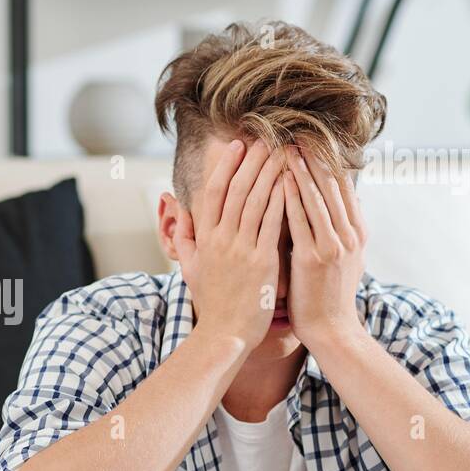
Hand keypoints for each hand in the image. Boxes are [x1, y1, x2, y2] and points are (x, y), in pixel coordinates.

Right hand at [174, 139, 285, 351]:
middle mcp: (222, 239)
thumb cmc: (212, 302)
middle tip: (267, 137)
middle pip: (237, 189)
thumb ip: (184, 237)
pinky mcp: (262, 261)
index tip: (238, 145)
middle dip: (253, 160)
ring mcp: (241, 249)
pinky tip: (292, 181)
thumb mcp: (190, 267)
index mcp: (206, 238)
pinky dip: (282, 199)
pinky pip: (273, 222)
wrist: (225, 334)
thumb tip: (177, 209)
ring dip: (270, 172)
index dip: (226, 166)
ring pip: (256, 200)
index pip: (214, 192)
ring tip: (283, 151)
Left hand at [283, 146, 366, 352]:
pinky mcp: (314, 258)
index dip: (329, 161)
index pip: (344, 187)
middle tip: (300, 131)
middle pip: (333, 185)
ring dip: (302, 169)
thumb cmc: (328, 295)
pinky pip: (301, 220)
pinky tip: (281, 178)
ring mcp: (334, 246)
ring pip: (318, 198)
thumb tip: (339, 203)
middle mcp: (350, 235)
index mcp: (358, 232)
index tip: (315, 138)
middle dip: (316, 157)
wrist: (332, 330)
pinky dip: (292, 196)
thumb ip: (341, 230)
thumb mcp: (344, 258)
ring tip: (289, 145)